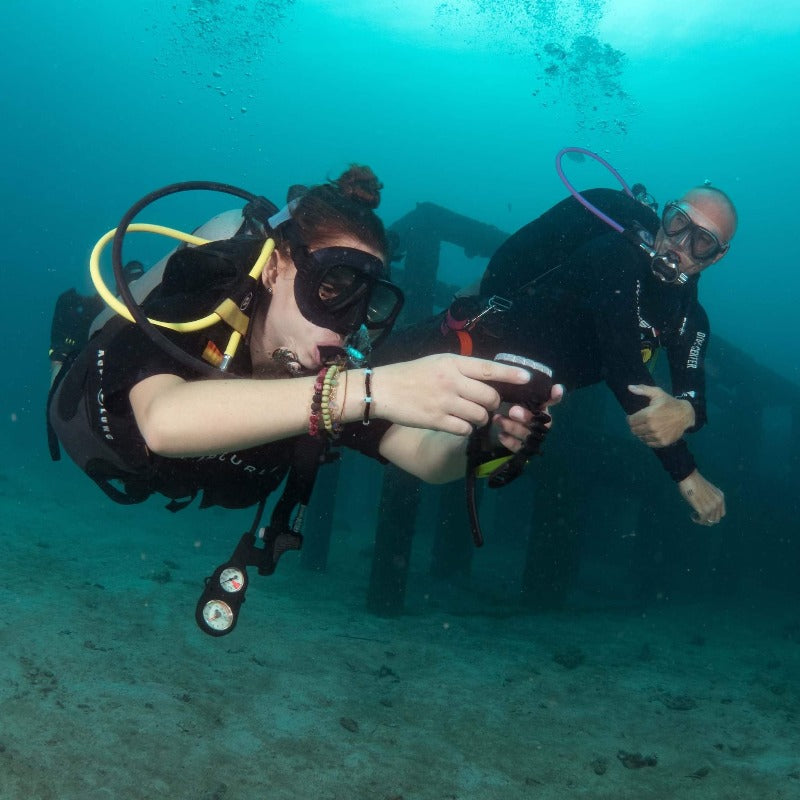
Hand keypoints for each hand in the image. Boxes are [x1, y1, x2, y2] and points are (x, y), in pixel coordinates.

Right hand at [372, 354, 535, 435]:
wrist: (382, 389)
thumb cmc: (411, 374)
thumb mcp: (437, 362)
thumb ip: (461, 368)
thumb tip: (488, 377)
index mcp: (453, 363)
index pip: (489, 369)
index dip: (511, 375)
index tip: (528, 379)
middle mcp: (452, 381)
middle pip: (489, 397)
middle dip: (493, 404)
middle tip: (487, 406)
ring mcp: (444, 401)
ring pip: (480, 415)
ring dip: (480, 419)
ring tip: (470, 416)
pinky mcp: (436, 420)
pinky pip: (465, 429)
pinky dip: (466, 429)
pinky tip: (458, 424)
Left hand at [490, 383, 563, 452]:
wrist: (495, 428)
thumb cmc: (506, 405)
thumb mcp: (510, 395)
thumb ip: (515, 388)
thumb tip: (514, 374)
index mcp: (541, 406)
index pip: (553, 400)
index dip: (555, 396)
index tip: (556, 389)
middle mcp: (541, 421)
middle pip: (541, 421)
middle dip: (527, 416)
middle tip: (513, 411)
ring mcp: (534, 436)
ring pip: (528, 434)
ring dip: (513, 427)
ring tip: (497, 419)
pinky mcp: (524, 448)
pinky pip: (520, 447)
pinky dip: (510, 442)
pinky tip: (501, 435)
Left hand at [627, 384, 694, 446]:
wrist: (686, 414)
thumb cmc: (669, 403)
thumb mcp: (657, 393)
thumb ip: (643, 390)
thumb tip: (629, 387)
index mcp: (648, 415)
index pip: (630, 421)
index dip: (629, 419)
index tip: (632, 417)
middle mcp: (652, 427)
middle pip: (634, 430)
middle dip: (634, 426)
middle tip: (639, 422)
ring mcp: (658, 436)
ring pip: (640, 437)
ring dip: (641, 433)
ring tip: (645, 427)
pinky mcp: (663, 442)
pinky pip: (649, 443)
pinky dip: (648, 439)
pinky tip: (651, 433)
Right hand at [678, 469, 725, 525]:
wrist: (689, 477)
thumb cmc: (695, 482)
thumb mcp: (708, 491)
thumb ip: (710, 499)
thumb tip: (706, 509)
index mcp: (720, 497)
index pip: (721, 514)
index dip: (713, 515)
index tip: (705, 513)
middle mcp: (718, 503)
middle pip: (715, 519)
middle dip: (707, 520)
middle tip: (699, 516)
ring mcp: (711, 506)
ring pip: (709, 520)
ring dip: (701, 521)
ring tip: (694, 516)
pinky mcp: (703, 508)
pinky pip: (702, 519)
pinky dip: (697, 520)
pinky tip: (692, 516)